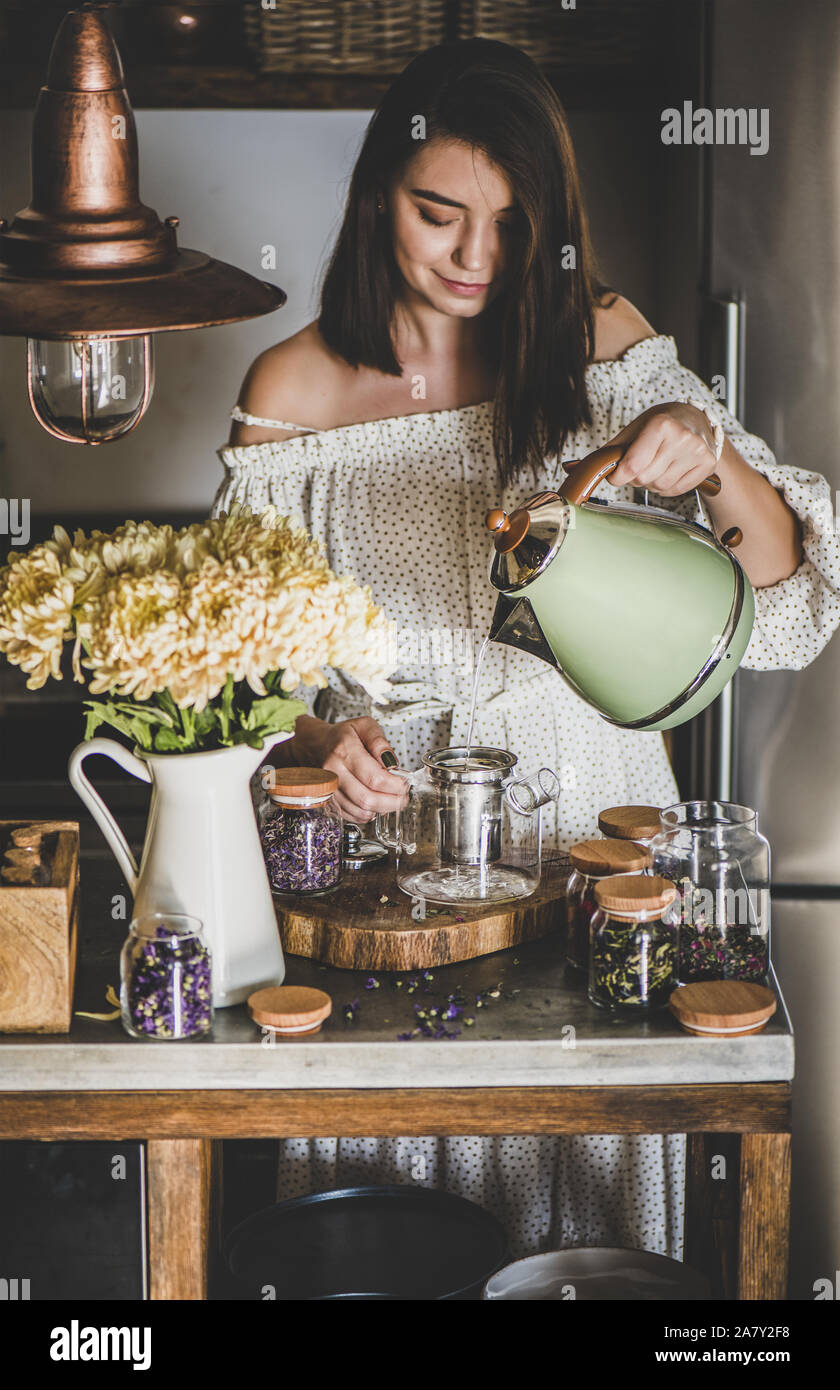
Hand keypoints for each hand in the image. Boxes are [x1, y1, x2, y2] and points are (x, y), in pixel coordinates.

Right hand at [271, 714, 407, 822]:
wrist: (315, 745)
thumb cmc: (341, 735)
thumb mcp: (364, 725)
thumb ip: (379, 741)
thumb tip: (392, 763)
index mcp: (344, 750)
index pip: (375, 778)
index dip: (395, 785)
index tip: (405, 784)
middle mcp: (334, 772)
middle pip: (368, 798)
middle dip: (392, 802)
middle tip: (403, 797)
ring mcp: (329, 789)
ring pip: (360, 811)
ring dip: (381, 810)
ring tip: (391, 800)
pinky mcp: (328, 800)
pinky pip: (351, 815)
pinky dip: (367, 814)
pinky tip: (375, 804)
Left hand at [605, 402, 718, 496]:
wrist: (695, 419)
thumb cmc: (661, 424)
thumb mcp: (634, 429)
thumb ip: (610, 451)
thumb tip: (580, 469)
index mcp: (661, 425)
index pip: (632, 466)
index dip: (618, 476)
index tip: (615, 475)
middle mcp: (682, 437)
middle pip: (644, 478)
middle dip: (635, 478)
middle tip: (639, 465)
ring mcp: (697, 452)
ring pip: (659, 487)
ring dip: (650, 483)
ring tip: (656, 465)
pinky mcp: (707, 464)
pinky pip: (675, 491)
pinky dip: (666, 487)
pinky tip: (668, 470)